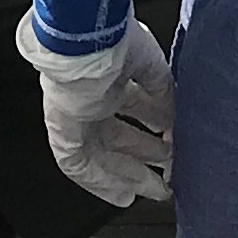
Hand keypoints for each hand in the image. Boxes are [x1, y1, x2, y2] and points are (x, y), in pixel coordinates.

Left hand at [14, 11, 172, 207]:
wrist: (84, 42)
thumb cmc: (115, 42)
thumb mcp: (150, 66)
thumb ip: (162, 91)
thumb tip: (175, 112)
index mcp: (111, 78)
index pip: (134, 109)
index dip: (155, 129)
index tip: (174, 145)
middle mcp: (91, 99)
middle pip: (119, 137)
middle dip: (145, 158)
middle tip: (169, 175)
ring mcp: (75, 117)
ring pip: (101, 155)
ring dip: (128, 175)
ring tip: (155, 190)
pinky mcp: (62, 131)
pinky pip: (78, 165)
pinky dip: (101, 182)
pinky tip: (122, 195)